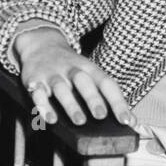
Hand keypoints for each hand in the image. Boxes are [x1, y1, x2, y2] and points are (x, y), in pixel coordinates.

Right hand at [14, 25, 134, 127]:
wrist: (40, 44)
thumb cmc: (70, 68)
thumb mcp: (89, 73)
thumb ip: (107, 96)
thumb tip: (131, 122)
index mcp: (88, 68)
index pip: (106, 83)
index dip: (117, 101)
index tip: (126, 120)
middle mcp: (71, 69)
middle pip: (83, 81)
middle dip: (92, 98)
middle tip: (100, 115)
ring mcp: (52, 74)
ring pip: (61, 88)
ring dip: (70, 105)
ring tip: (79, 121)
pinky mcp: (34, 81)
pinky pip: (38, 94)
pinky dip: (43, 107)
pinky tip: (51, 119)